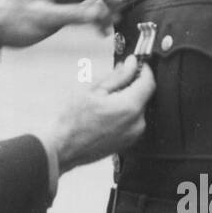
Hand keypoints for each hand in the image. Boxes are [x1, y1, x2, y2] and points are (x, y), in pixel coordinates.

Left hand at [0, 0, 120, 50]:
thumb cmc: (14, 21)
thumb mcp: (45, 19)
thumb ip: (74, 15)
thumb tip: (100, 12)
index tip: (119, 2)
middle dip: (107, 0)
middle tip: (118, 16)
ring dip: (101, 11)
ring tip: (110, 27)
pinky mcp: (60, 6)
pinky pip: (83, 7)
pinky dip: (93, 17)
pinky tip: (100, 30)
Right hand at [41, 56, 154, 172]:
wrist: (62, 148)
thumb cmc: (72, 120)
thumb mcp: (93, 89)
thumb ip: (117, 76)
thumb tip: (132, 65)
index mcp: (129, 107)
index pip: (149, 82)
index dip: (144, 70)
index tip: (136, 64)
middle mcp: (137, 123)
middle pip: (143, 96)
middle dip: (131, 85)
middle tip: (110, 83)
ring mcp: (133, 135)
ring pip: (137, 109)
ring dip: (126, 100)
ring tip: (103, 101)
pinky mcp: (128, 142)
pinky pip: (132, 121)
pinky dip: (123, 113)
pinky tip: (104, 114)